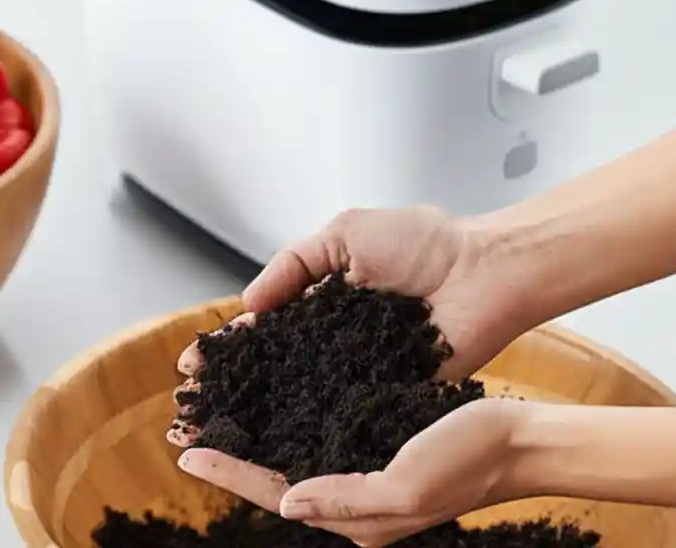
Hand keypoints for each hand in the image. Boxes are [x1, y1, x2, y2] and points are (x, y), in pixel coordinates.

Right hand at [169, 205, 527, 446]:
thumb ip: (293, 265)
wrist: (485, 268)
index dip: (229, 348)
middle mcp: (337, 341)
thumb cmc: (424, 242)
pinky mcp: (390, 393)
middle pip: (275, 370)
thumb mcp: (344, 234)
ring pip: (302, 396)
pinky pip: (344, 410)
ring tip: (218, 431)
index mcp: (324, 301)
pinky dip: (311, 424)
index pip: (265, 329)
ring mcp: (361, 370)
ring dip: (260, 414)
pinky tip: (276, 441)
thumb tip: (249, 305)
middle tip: (190, 406)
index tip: (193, 363)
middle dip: (232, 389)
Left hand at [177, 399, 532, 546]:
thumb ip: (347, 497)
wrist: (519, 440)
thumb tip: (287, 501)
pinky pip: (315, 432)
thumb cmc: (470, 458)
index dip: (228, 472)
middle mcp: (351, 497)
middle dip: (226, 454)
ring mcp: (361, 469)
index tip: (185, 451)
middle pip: (272, 475)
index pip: (273, 493)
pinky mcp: (372, 441)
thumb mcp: (407, 485)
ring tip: (213, 410)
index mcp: (355, 515)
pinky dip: (284, 417)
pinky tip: (268, 397)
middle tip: (181, 426)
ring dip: (249, 433)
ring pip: (289, 452)